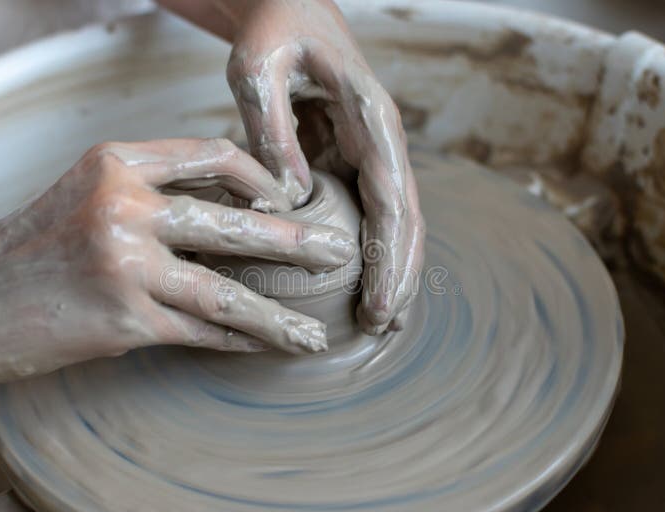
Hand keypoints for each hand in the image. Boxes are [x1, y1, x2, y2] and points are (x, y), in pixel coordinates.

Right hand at [0, 138, 354, 381]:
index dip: (262, 178)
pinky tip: (269, 348)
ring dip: (279, 316)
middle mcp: (126, 207)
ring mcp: (126, 265)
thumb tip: (236, 207)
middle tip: (340, 254)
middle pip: (236, 225)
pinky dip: (239, 342)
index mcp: (119, 163)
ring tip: (316, 332)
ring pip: (227, 293)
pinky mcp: (124, 321)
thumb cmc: (35, 243)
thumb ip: (156, 188)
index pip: (214, 155)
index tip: (290, 201)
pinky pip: (200, 332)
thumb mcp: (89, 189)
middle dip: (297, 243)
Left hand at [161, 0, 425, 333]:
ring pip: (395, 219)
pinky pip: (370, 211)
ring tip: (382, 322)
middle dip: (400, 275)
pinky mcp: (354, 159)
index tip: (379, 303)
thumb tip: (286, 199)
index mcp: (370, 116)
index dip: (390, 256)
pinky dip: (372, 250)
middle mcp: (382, 138)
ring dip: (394, 270)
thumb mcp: (258, 69)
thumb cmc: (274, 32)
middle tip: (382, 327)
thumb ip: (271, 129)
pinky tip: (363, 284)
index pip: (391, 198)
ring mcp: (372, 150)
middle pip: (406, 217)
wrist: (290, 8)